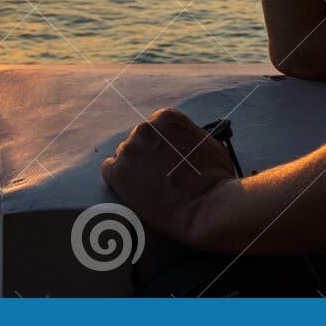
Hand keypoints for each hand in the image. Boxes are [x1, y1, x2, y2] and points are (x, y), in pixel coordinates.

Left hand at [100, 109, 238, 249]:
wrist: (207, 207)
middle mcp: (145, 128)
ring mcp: (129, 149)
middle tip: (159, 177)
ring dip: (134, 169)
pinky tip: (128, 189)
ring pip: (126, 156)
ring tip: (149, 188)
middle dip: (147, 157)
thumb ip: (190, 136)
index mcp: (166, 118)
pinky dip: (117, 179)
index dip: (162, 147)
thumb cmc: (216, 179)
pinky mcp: (118, 172)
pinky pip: (109, 170)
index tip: (166, 160)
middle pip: (139, 141)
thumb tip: (186, 139)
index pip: (156, 128)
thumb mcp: (209, 144)